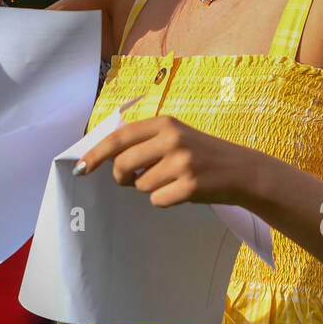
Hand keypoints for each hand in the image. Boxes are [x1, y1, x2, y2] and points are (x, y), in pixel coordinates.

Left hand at [74, 115, 268, 208]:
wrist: (241, 170)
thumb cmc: (201, 154)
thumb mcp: (176, 135)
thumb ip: (145, 141)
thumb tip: (105, 157)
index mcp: (164, 123)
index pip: (119, 138)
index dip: (96, 154)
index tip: (80, 168)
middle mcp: (171, 139)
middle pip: (123, 164)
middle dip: (121, 177)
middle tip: (131, 179)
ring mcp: (182, 162)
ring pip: (140, 185)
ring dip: (150, 188)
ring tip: (173, 180)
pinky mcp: (190, 186)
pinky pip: (157, 200)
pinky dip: (165, 200)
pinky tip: (182, 191)